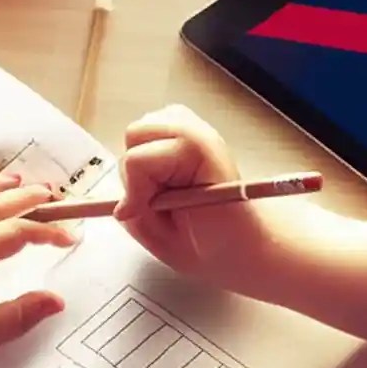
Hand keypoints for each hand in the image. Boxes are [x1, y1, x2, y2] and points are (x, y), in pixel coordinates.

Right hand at [113, 105, 270, 284]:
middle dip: (137, 171)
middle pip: (134, 135)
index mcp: (198, 152)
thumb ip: (138, 218)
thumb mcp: (171, 242)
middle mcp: (196, 131)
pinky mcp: (184, 128)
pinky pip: (147, 134)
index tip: (148, 211)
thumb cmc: (216, 242)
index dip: (136, 191)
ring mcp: (191, 125)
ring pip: (138, 132)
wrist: (245, 240)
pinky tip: (165, 176)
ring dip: (142, 162)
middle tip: (157, 200)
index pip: (138, 160)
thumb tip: (120, 206)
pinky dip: (147, 155)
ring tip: (165, 189)